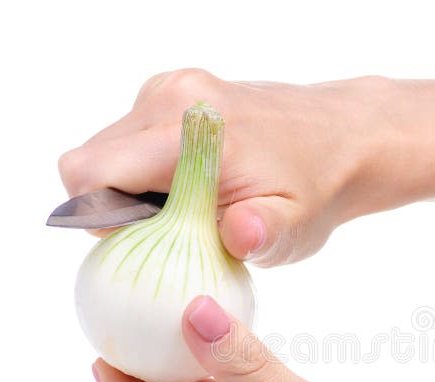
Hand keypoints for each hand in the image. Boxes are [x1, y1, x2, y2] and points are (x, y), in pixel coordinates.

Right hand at [58, 70, 392, 265]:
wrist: (344, 138)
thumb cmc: (316, 189)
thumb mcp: (294, 228)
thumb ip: (258, 234)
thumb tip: (238, 233)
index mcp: (190, 133)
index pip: (89, 173)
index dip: (102, 218)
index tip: (146, 240)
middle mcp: (170, 97)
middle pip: (91, 162)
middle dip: (118, 206)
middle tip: (175, 229)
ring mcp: (171, 88)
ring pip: (108, 150)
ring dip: (134, 188)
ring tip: (191, 206)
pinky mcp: (175, 90)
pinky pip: (132, 137)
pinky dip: (148, 167)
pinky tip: (194, 183)